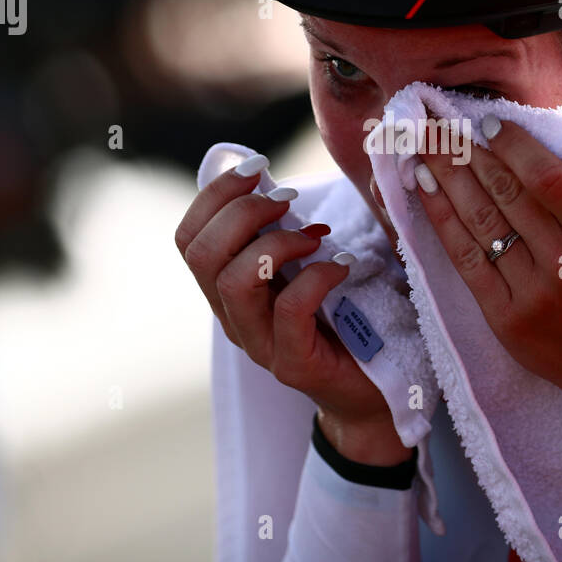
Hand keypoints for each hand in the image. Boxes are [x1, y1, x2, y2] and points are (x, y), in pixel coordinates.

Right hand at [175, 158, 398, 438]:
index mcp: (227, 289)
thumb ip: (289, 231)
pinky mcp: (293, 365)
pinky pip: (289, 310)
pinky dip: (317, 276)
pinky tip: (344, 265)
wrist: (372, 393)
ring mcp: (259, 344)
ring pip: (233, 281)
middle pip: (202, 253)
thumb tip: (282, 183)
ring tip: (317, 235)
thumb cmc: (344, 320)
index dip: (215, 194)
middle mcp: (233, 317)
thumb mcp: (308, 267)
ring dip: (277, 242)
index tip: (258, 167)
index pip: (189, 237)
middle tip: (289, 197)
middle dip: (243, 210)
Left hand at [412, 118, 561, 405]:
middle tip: (438, 123)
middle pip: (506, 196)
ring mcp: (532, 293)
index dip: (514, 147)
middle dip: (467, 154)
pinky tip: (426, 193)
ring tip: (424, 149)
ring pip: (481, 224)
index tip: (487, 123)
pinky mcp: (505, 318)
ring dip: (448, 180)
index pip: (548, 180)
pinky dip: (443, 224)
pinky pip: (468, 261)